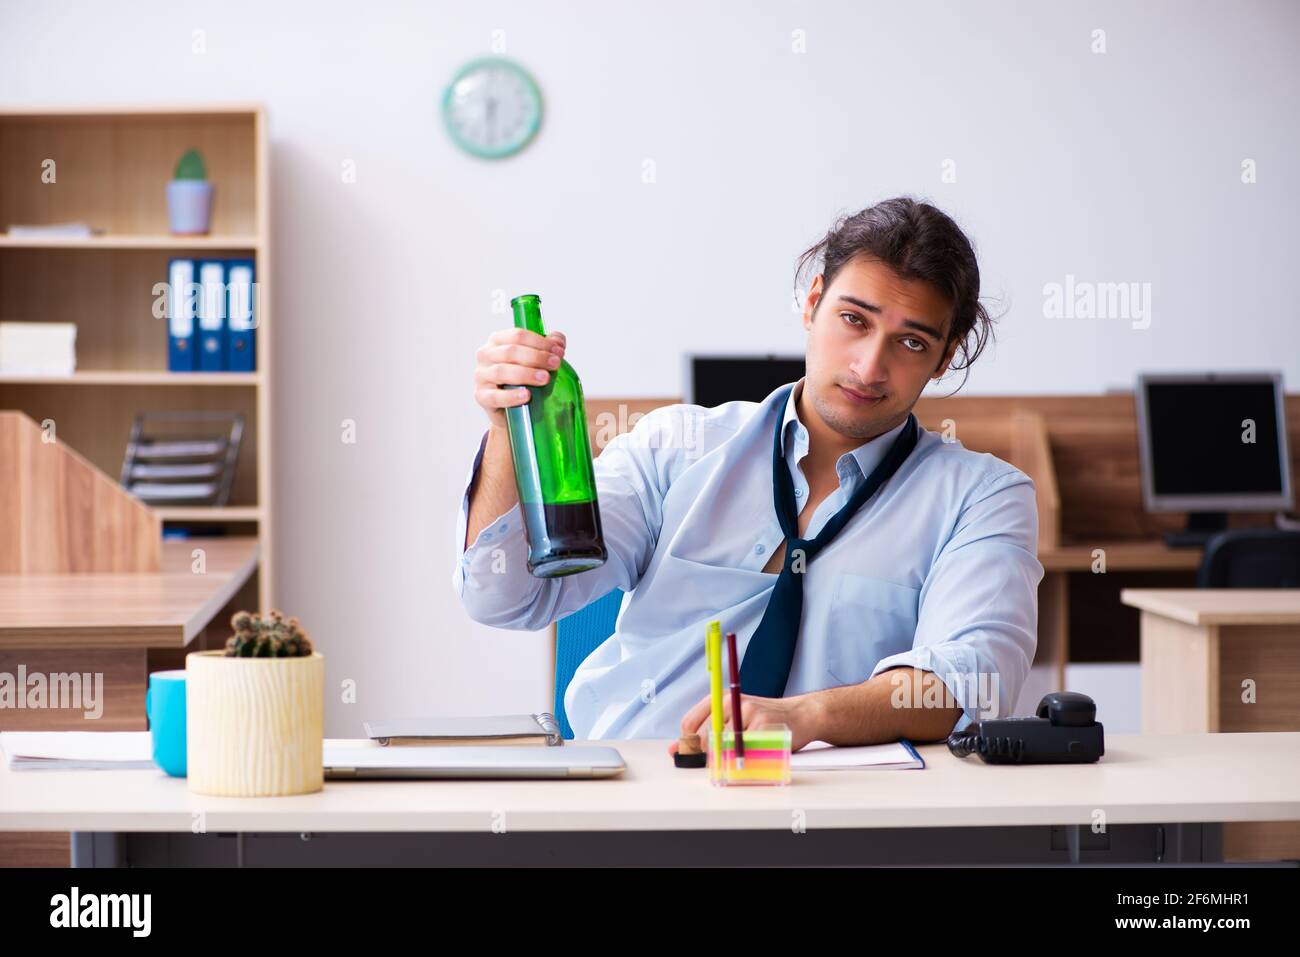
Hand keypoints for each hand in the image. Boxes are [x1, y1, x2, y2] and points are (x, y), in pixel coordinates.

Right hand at [473, 327, 566, 429]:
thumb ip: (546, 347)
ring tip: (545, 378)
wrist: (510, 409)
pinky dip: (511, 396)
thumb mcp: (534, 360)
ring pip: (502, 372)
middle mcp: (486, 355)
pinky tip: (526, 396)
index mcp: (498, 341)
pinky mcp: (481, 396)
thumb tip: (558, 341)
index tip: (559, 351)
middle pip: (510, 352)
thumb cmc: (521, 379)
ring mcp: (481, 375)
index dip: (540, 342)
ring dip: (526, 374)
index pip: (518, 335)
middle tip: (555, 364)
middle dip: (536, 357)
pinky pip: (495, 396)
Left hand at [667, 691, 824, 756]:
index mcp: (720, 699)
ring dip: (726, 761)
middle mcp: (731, 701)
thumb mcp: (733, 719)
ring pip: (724, 745)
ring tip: (737, 761)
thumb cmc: (763, 720)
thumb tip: (674, 749)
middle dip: (706, 757)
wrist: (801, 714)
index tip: (691, 758)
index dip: (688, 745)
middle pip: (705, 737)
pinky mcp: (763, 725)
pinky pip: (744, 751)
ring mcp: (748, 712)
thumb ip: (705, 733)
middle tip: (717, 764)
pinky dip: (743, 761)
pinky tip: (749, 760)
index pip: (690, 724)